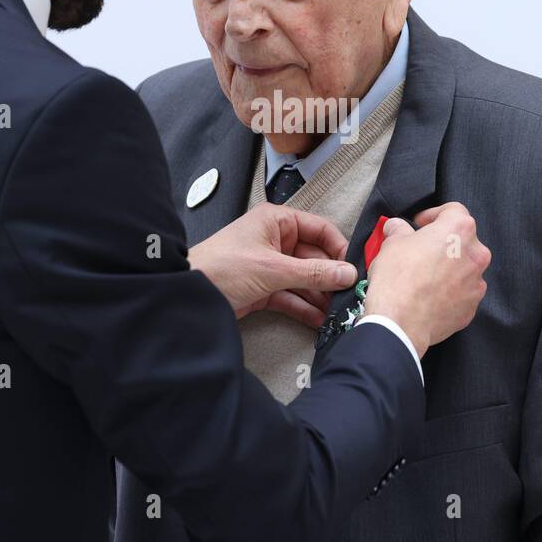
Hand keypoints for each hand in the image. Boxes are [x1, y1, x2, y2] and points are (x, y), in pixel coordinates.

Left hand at [188, 202, 357, 326]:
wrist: (188, 294)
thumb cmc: (220, 266)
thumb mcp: (272, 268)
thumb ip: (313, 273)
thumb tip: (346, 274)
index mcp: (277, 221)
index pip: (320, 229)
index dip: (338, 248)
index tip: (353, 267)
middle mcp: (276, 240)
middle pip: (315, 258)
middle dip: (331, 277)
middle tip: (349, 295)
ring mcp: (270, 266)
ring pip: (305, 279)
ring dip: (321, 296)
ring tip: (339, 311)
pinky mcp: (264, 289)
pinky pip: (292, 296)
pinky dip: (305, 308)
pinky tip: (320, 320)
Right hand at [361, 202, 490, 356]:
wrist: (400, 322)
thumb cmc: (398, 279)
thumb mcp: (391, 243)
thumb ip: (398, 230)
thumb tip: (397, 228)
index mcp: (459, 230)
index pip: (453, 210)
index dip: (434, 215)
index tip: (420, 224)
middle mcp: (475, 254)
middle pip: (462, 240)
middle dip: (442, 243)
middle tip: (420, 250)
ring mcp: (476, 283)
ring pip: (464, 268)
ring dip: (448, 268)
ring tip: (424, 276)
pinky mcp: (471, 307)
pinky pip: (462, 292)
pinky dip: (449, 291)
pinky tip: (429, 295)